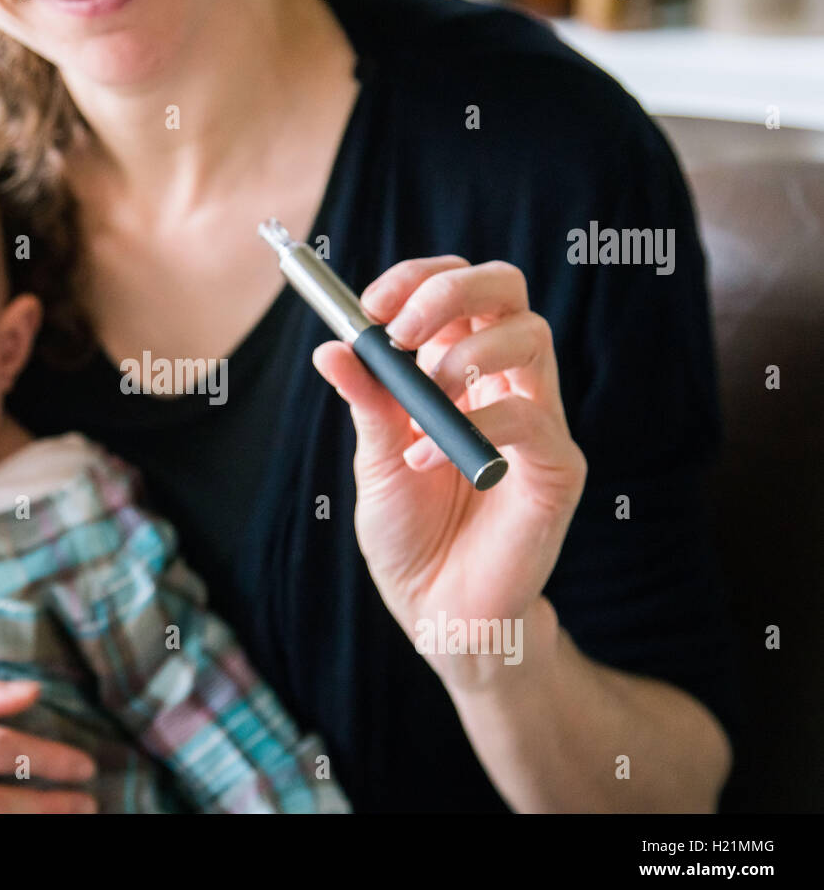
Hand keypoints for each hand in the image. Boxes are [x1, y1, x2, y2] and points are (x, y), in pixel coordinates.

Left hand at [313, 256, 585, 691]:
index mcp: (459, 368)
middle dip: (450, 289)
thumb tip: (331, 347)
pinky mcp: (558, 466)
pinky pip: (529, 418)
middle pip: (506, 288)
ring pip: (531, 336)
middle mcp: (503, 382)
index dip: (417, 280)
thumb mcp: (374, 460)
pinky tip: (427, 460)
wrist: (437, 610)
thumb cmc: (410, 534)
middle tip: (400, 327)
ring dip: (462, 357)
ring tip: (421, 404)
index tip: (369, 304)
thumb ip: (365, 401)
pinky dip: (470, 429)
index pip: (458, 288)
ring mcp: (537, 419)